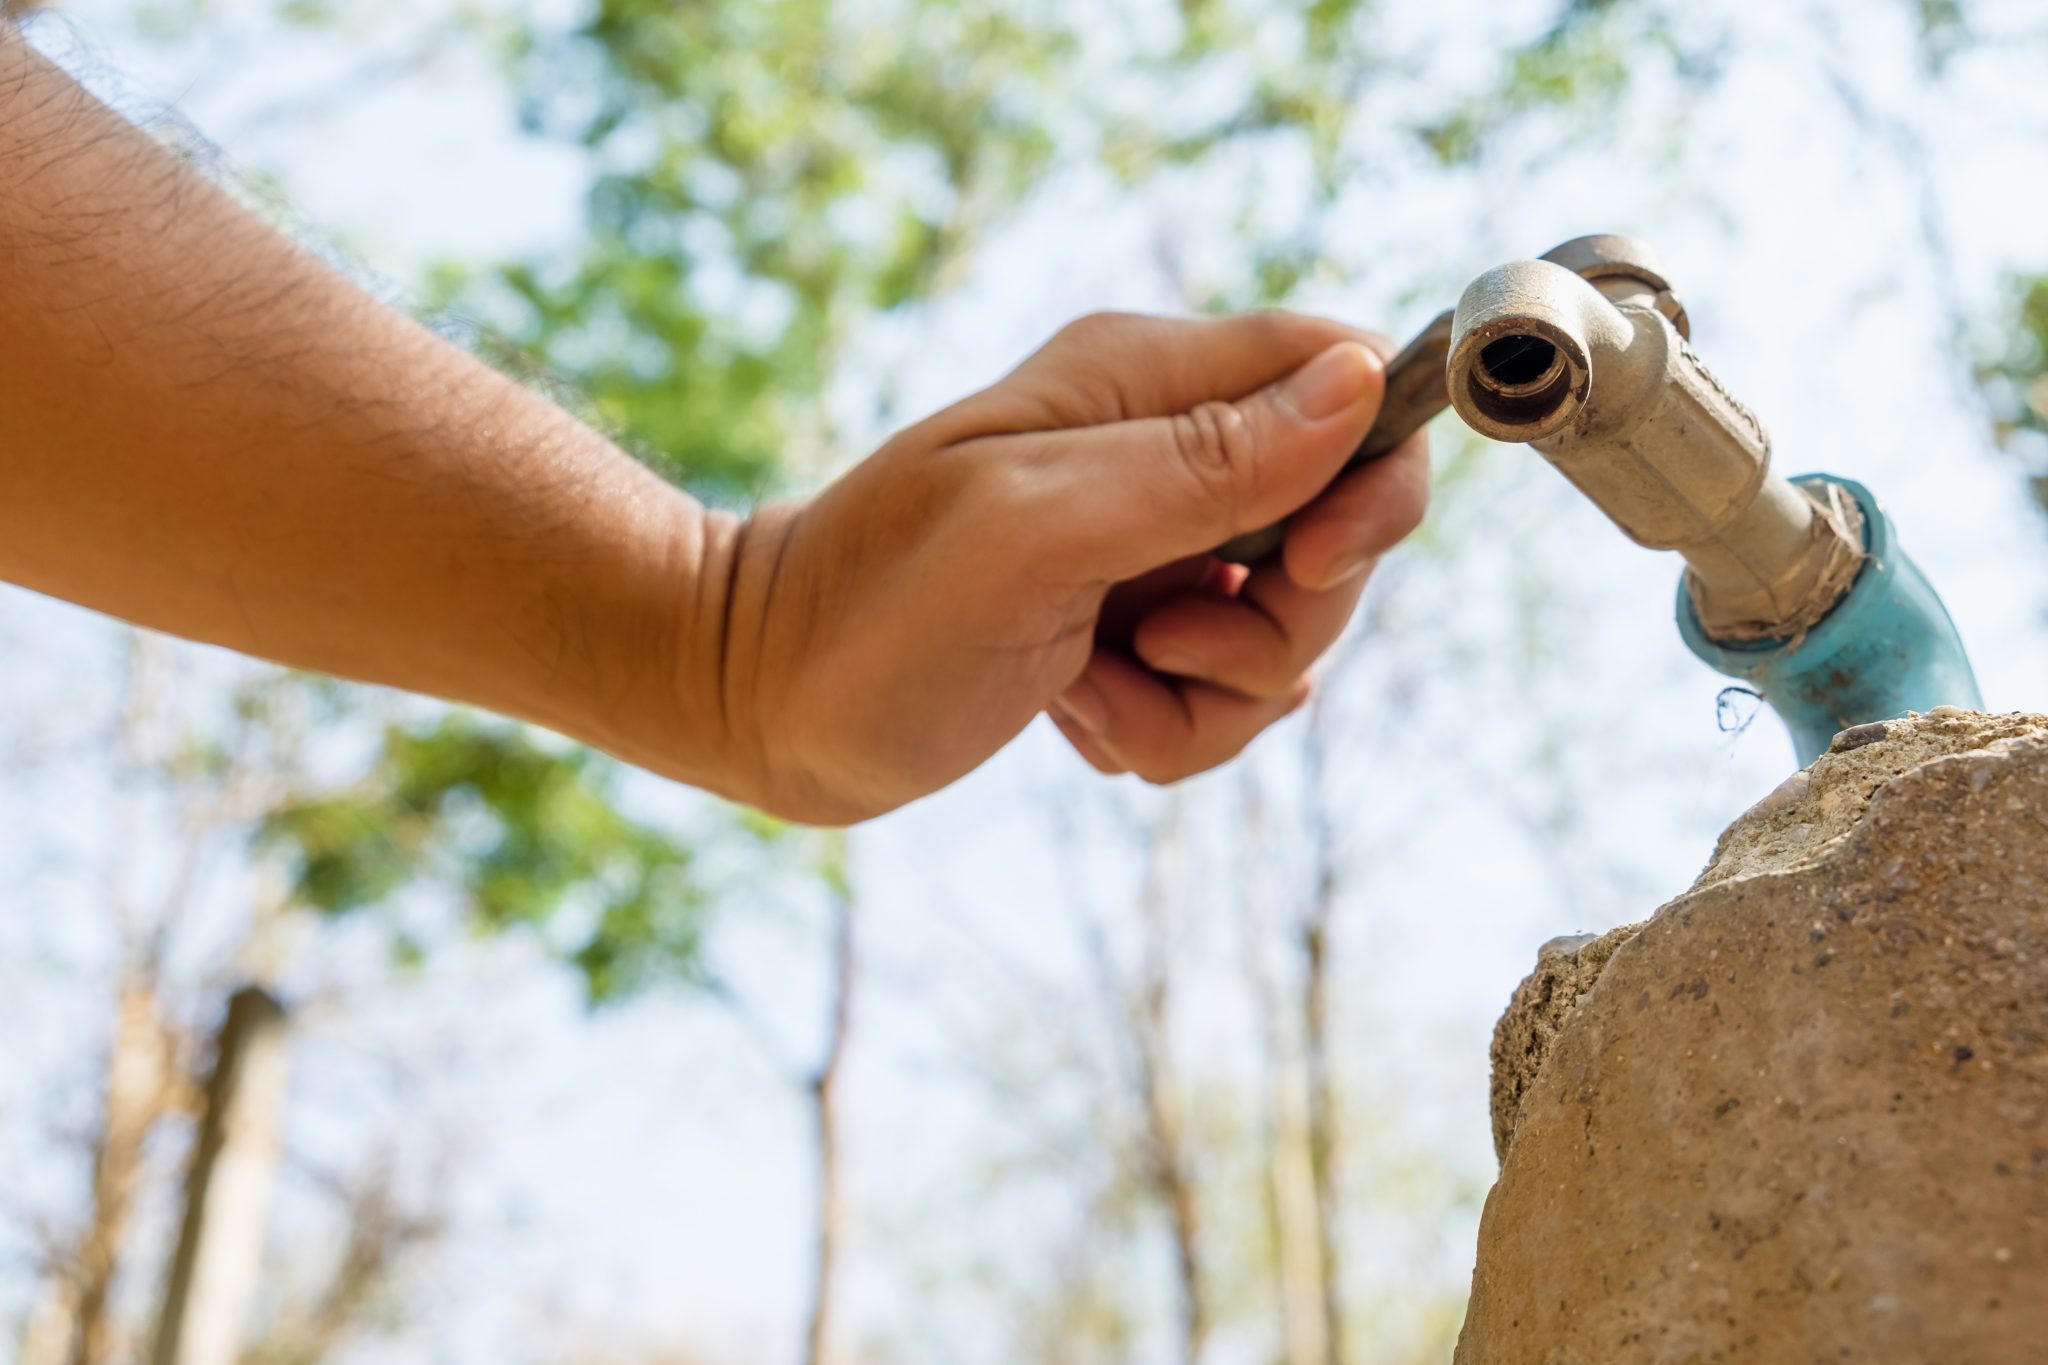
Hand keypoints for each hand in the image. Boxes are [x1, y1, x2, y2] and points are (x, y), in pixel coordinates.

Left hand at [692, 311, 1429, 823]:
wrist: (760, 702)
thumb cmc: (874, 611)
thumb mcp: (1037, 532)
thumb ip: (1201, 462)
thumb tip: (1355, 387)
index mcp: (1141, 380)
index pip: (1337, 376)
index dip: (1368, 476)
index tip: (1313, 561)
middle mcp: (1159, 452)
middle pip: (1334, 530)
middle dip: (1271, 624)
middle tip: (1156, 643)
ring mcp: (1149, 546)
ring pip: (1282, 634)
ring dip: (1203, 695)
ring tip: (1084, 683)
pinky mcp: (1131, 629)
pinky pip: (1220, 694)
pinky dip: (1161, 725)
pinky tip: (1072, 712)